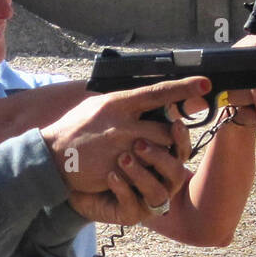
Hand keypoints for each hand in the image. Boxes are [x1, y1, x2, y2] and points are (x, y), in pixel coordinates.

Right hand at [42, 76, 207, 191]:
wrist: (50, 156)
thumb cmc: (75, 129)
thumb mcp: (98, 106)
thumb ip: (124, 103)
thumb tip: (148, 96)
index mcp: (118, 103)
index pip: (158, 92)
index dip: (184, 88)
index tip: (205, 84)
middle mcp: (122, 124)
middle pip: (166, 131)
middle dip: (171, 138)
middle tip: (171, 140)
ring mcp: (119, 148)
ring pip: (157, 153)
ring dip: (159, 157)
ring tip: (151, 156)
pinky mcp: (115, 169)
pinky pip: (141, 172)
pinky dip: (142, 172)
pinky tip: (135, 170)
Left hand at [66, 117, 191, 225]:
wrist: (70, 176)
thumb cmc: (96, 151)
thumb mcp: (115, 127)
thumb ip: (136, 113)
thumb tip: (154, 89)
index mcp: (160, 158)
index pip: (179, 148)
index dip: (181, 137)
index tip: (176, 123)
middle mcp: (159, 180)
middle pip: (175, 171)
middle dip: (160, 156)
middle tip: (139, 142)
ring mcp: (146, 199)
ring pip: (158, 192)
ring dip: (142, 173)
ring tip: (122, 159)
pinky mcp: (129, 213)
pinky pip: (132, 204)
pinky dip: (123, 188)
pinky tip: (110, 176)